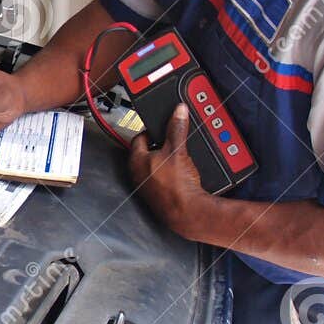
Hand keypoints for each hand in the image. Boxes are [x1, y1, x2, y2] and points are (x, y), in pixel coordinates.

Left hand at [127, 105, 209, 237]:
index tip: (162, 126)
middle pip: (147, 151)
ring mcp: (146, 186)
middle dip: (160, 144)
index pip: (140, 137)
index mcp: (135, 160)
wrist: (187, 212)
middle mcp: (137, 174)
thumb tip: (179, 111)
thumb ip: (177, 128)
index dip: (152, 129)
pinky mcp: (156, 195)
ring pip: (154, 165)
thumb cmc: (176, 185)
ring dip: (165, 158)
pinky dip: (169, 172)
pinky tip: (181, 172)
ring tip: (178, 156)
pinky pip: (160, 177)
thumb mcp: (178, 150)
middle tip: (172, 139)